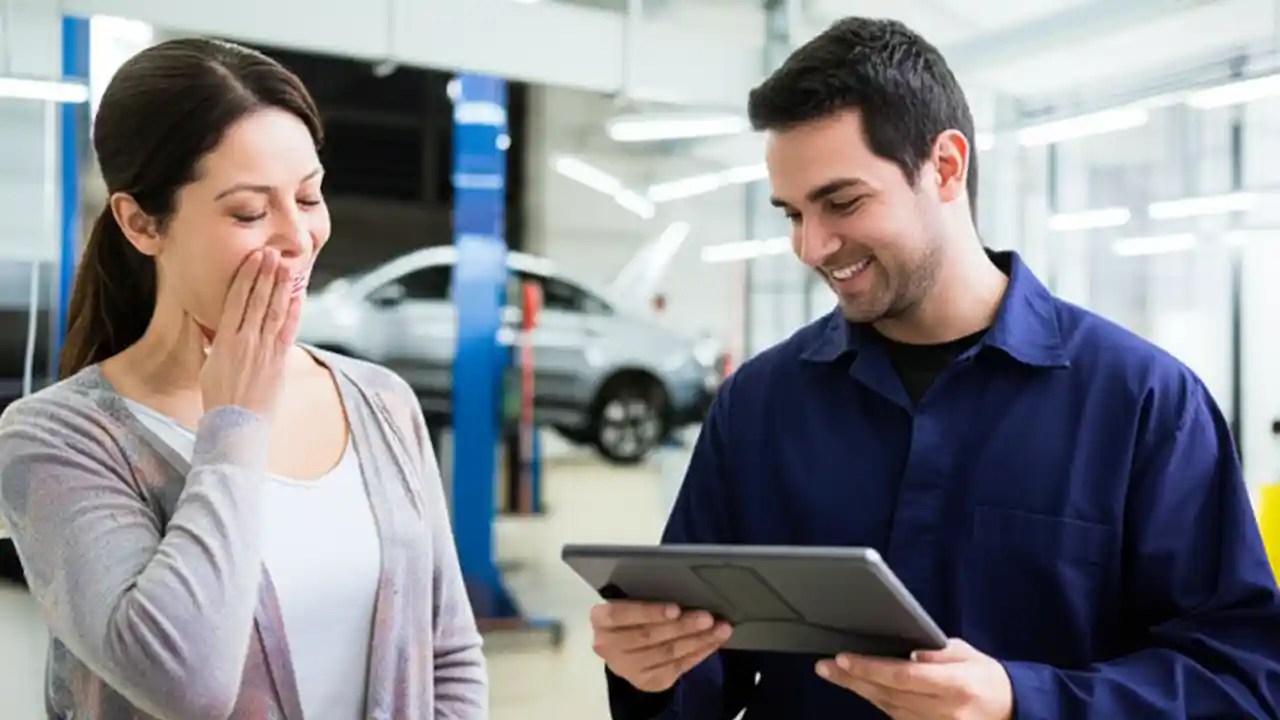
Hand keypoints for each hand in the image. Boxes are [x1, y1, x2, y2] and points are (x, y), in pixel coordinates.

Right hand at [199, 248, 301, 419]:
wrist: (235, 426)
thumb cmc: (219, 398)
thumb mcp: (208, 366)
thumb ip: (213, 343)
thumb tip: (210, 326)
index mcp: (224, 340)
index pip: (236, 300)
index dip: (246, 276)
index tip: (254, 258)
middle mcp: (245, 341)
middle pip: (257, 300)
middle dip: (266, 274)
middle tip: (273, 252)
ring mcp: (264, 351)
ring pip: (274, 311)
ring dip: (281, 287)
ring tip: (286, 266)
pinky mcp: (279, 362)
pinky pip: (288, 331)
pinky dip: (294, 312)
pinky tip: (298, 296)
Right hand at [589, 601, 732, 692]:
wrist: (623, 647)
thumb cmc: (632, 614)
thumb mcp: (630, 601)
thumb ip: (646, 597)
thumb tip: (685, 589)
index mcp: (601, 620)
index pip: (621, 615)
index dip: (649, 612)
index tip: (675, 608)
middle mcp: (609, 646)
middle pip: (649, 636)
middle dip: (682, 627)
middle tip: (707, 617)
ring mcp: (628, 668)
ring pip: (667, 653)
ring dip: (697, 641)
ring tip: (720, 629)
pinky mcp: (646, 681)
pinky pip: (677, 667)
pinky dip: (698, 654)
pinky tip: (713, 643)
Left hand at [815, 639, 1012, 719]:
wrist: (1013, 712)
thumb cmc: (988, 678)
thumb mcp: (969, 656)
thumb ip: (938, 653)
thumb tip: (911, 652)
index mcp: (955, 686)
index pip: (903, 677)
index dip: (870, 668)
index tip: (844, 658)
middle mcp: (944, 711)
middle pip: (889, 695)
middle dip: (854, 678)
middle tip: (826, 665)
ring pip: (889, 709)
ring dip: (861, 691)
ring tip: (836, 673)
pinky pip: (898, 719)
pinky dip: (879, 703)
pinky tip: (862, 689)